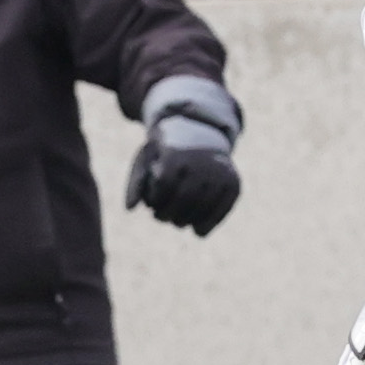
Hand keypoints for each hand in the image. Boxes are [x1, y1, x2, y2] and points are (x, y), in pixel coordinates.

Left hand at [126, 132, 240, 236]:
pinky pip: (223, 209)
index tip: (152, 204)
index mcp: (178, 152)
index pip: (165, 184)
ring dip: (187, 221)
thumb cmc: (167, 151)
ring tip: (178, 221)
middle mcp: (202, 160)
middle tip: (161, 217)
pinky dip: (210, 223)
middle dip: (170, 214)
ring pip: (204, 207)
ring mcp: (221, 171)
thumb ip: (136, 182)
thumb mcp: (148, 158)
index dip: (156, 200)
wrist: (200, 132)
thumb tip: (130, 208)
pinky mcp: (234, 182)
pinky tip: (198, 231)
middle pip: (185, 198)